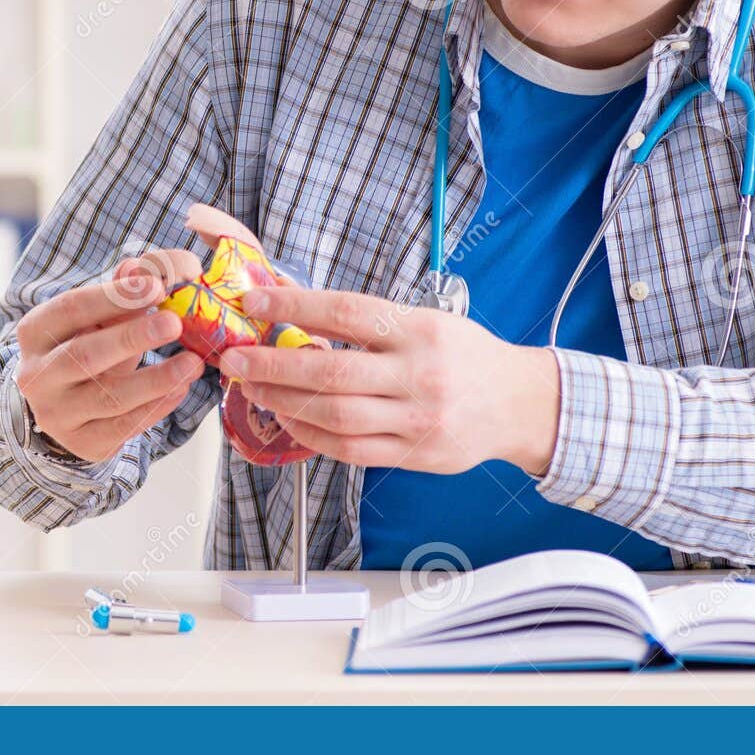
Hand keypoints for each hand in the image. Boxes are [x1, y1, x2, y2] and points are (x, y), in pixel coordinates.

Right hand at [12, 249, 206, 463]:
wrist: (66, 403)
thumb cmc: (87, 344)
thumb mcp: (97, 315)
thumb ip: (123, 290)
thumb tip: (152, 268)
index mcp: (35, 332)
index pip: (70, 309)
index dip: (114, 298)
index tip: (156, 286)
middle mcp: (37, 376)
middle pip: (85, 355)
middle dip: (132, 337)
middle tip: (175, 322)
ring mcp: (58, 414)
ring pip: (109, 397)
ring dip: (156, 379)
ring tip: (193, 362)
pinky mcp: (84, 443)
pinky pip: (125, 427)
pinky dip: (157, 407)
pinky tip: (182, 388)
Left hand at [219, 285, 560, 474]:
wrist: (518, 404)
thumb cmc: (463, 355)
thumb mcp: (423, 320)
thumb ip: (364, 318)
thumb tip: (290, 300)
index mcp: (420, 330)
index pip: (347, 312)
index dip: (295, 306)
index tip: (255, 302)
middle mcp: (419, 374)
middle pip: (331, 370)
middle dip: (273, 364)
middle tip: (235, 359)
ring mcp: (416, 420)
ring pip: (334, 415)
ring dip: (284, 401)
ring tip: (253, 388)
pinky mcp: (414, 455)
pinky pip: (349, 449)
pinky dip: (310, 435)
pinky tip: (288, 417)